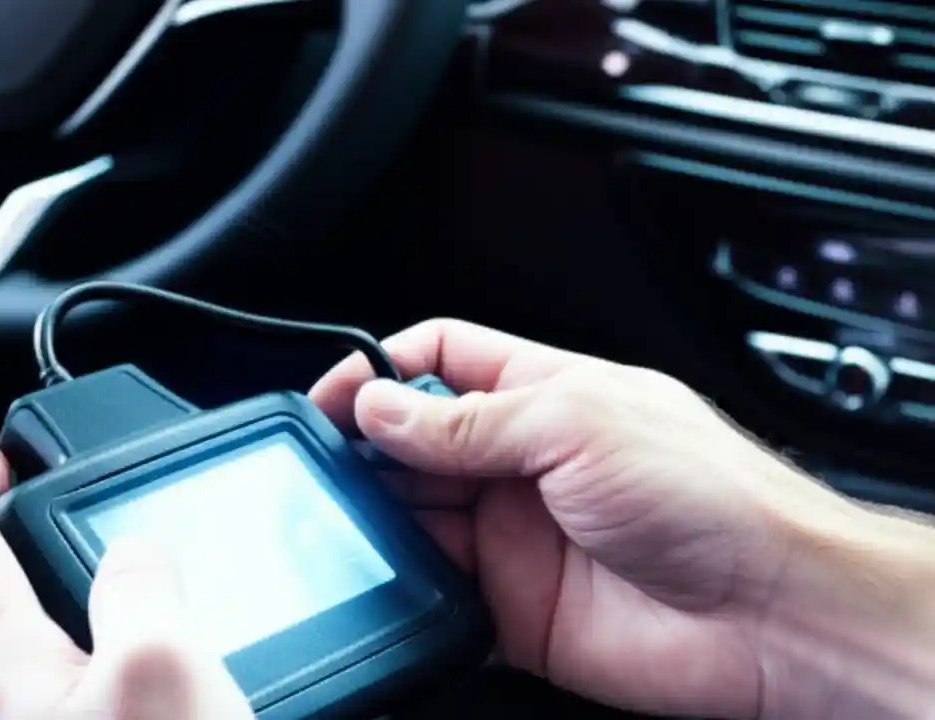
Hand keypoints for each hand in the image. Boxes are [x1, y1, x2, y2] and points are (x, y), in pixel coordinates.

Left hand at [0, 442, 252, 719]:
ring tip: (160, 578)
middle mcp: (23, 710)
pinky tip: (194, 666)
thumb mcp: (158, 666)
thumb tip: (138, 555)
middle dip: (43, 542)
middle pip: (11, 602)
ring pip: (71, 648)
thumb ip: (139, 589)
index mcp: (13, 674)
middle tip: (81, 506)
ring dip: (107, 603)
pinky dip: (146, 656)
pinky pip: (115, 689)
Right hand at [311, 319, 934, 719]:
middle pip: (414, 442)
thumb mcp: (577, 424)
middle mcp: (522, 463)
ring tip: (355, 523)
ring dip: (379, 520)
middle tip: (333, 466)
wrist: (772, 615)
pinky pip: (437, 597)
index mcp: (543, 396)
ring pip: (416, 518)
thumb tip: (382, 407)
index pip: (441, 362)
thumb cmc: (712, 499)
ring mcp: (514, 536)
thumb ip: (470, 421)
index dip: (380, 371)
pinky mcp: (511, 608)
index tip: (333, 397)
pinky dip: (406, 593)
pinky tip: (394, 583)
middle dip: (368, 450)